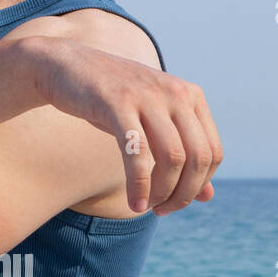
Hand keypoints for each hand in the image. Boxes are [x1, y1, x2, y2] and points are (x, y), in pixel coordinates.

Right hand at [33, 38, 223, 215]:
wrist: (64, 66)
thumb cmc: (108, 100)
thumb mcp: (150, 123)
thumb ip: (180, 155)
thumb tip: (207, 197)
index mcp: (190, 96)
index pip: (213, 152)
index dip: (198, 185)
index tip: (175, 202)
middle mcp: (176, 93)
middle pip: (198, 158)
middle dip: (183, 193)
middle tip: (161, 209)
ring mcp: (147, 96)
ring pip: (173, 157)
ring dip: (163, 192)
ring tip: (147, 206)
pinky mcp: (117, 103)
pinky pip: (137, 153)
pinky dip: (139, 184)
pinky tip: (134, 202)